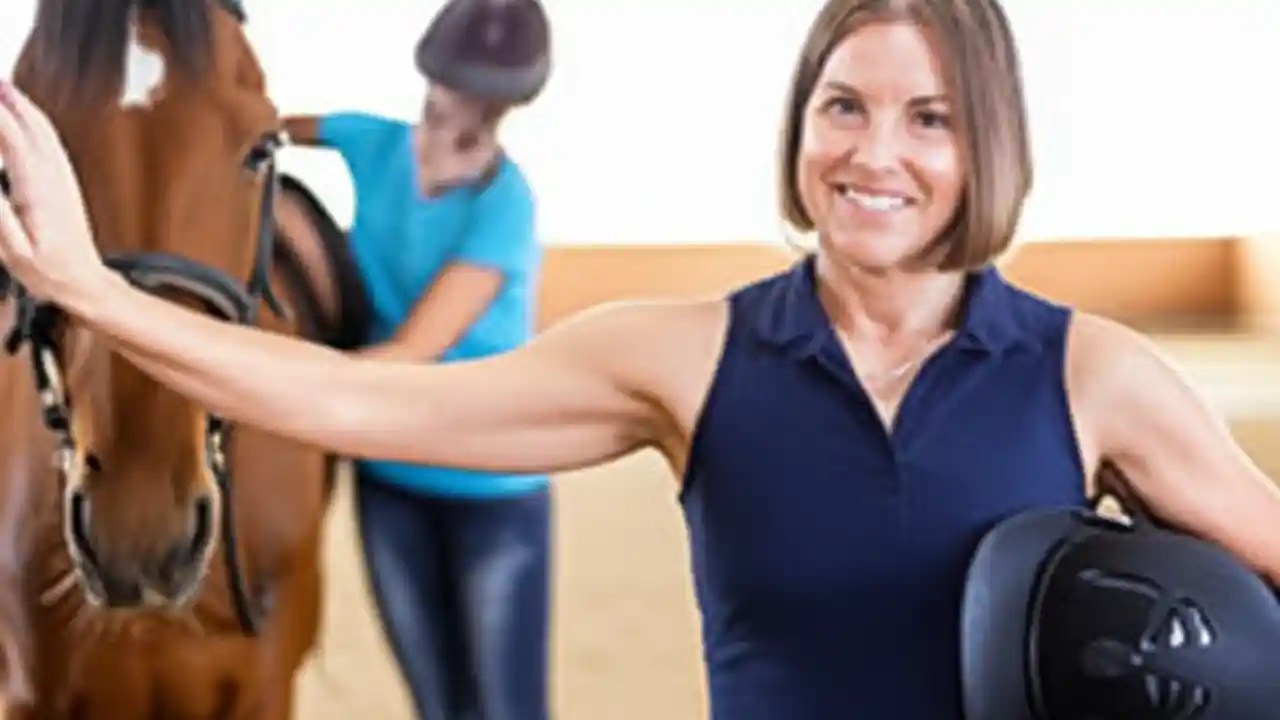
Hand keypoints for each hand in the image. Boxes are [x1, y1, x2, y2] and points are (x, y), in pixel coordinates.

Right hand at [0, 82, 111, 307]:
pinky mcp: (65, 181)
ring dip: (21, 104)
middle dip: (5, 99)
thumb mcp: (14, 250)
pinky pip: (50, 141)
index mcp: (38, 189)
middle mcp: (54, 176)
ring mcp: (63, 176)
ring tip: (1, 86)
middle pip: (29, 126)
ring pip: (43, 130)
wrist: (84, 281)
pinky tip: (24, 113)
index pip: (12, 139)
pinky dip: (34, 120)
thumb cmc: (48, 271)